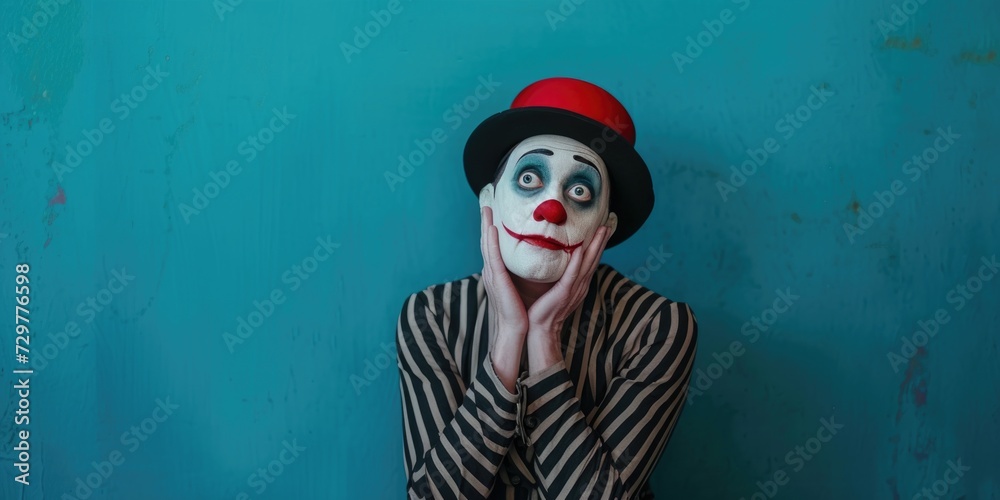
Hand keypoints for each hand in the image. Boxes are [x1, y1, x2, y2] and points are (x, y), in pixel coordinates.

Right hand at [480, 206, 528, 336]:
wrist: (516, 328)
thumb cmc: (521, 309)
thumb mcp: (521, 285)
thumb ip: (523, 271)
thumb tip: (535, 259)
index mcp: (498, 271)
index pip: (494, 245)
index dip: (491, 228)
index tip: (494, 212)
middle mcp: (492, 270)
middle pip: (487, 241)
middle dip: (486, 222)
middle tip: (486, 203)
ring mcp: (492, 274)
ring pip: (487, 245)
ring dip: (486, 226)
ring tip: (486, 209)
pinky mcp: (496, 279)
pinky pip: (493, 257)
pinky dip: (491, 242)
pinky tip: (491, 229)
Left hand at [525, 225, 611, 372]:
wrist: (540, 328)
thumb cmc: (544, 308)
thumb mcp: (554, 287)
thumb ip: (558, 274)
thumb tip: (555, 258)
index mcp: (579, 283)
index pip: (590, 261)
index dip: (597, 245)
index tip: (602, 229)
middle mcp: (581, 285)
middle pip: (594, 259)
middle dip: (601, 242)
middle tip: (608, 224)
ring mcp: (574, 289)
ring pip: (588, 264)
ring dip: (595, 247)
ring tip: (601, 231)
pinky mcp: (564, 292)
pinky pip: (573, 275)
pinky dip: (578, 262)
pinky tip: (581, 249)